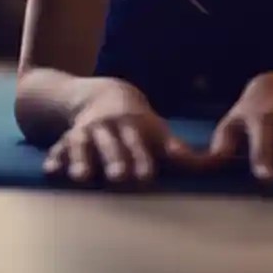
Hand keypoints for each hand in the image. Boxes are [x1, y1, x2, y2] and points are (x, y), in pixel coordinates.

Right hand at [43, 80, 202, 186]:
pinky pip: (59, 148)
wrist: (104, 96)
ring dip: (82, 159)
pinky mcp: (68, 139)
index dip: (143, 158)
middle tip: (117, 177)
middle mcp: (110, 128)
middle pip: (112, 145)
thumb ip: (184, 153)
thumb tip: (221, 163)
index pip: (140, 144)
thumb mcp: (160, 132)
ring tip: (81, 177)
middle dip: (114, 159)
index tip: (146, 176)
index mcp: (134, 127)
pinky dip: (55, 158)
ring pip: (83, 145)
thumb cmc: (140, 125)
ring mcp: (87, 133)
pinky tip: (51, 171)